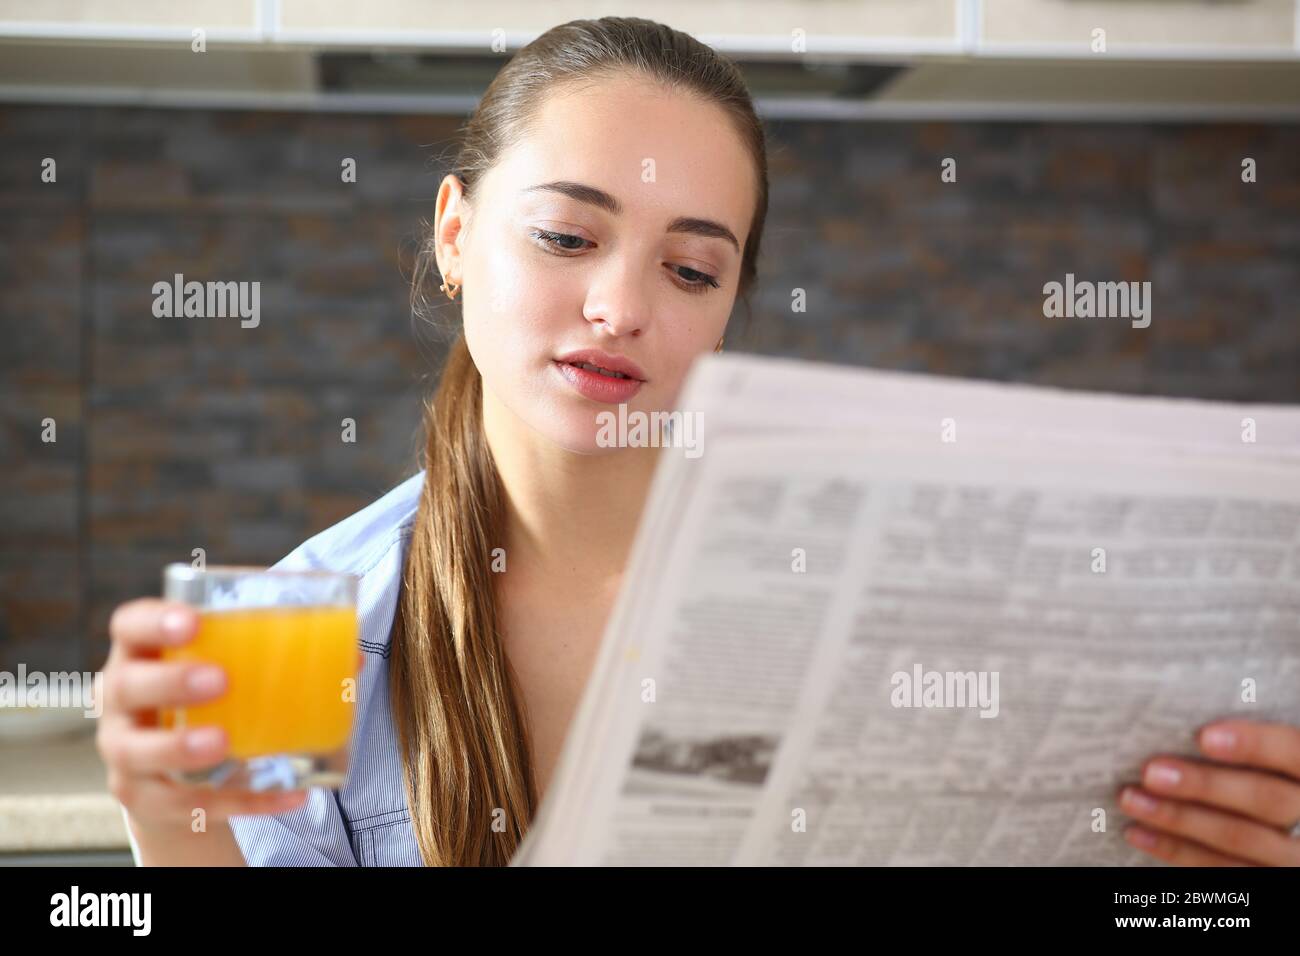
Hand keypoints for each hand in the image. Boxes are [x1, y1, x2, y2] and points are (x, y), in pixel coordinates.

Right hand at [96, 597, 309, 830]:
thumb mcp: (234, 672)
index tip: (194, 621)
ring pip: (136, 752)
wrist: (183, 773)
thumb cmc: (214, 702)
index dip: (154, 620)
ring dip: (181, 748)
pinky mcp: (145, 798)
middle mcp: (121, 700)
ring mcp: (125, 752)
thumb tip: (353, 655)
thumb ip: (281, 657)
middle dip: (171, 683)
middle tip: (220, 680)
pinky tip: (289, 795)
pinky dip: (240, 802)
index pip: (129, 625)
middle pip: (126, 686)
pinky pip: (185, 804)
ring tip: (226, 744)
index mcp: (143, 653)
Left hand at [1117, 718, 1299, 865]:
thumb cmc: (1258, 772)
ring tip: (1132, 799)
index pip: (1294, 751)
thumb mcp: (1267, 758)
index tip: (1204, 737)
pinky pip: (1223, 869)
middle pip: (1266, 800)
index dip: (1254, 744)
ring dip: (1179, 819)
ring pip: (1241, 838)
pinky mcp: (1267, 877)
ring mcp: (1294, 853)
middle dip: (1205, 785)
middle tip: (1151, 773)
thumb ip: (1246, 743)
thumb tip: (1182, 716)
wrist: (1276, 823)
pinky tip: (1139, 832)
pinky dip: (1176, 850)